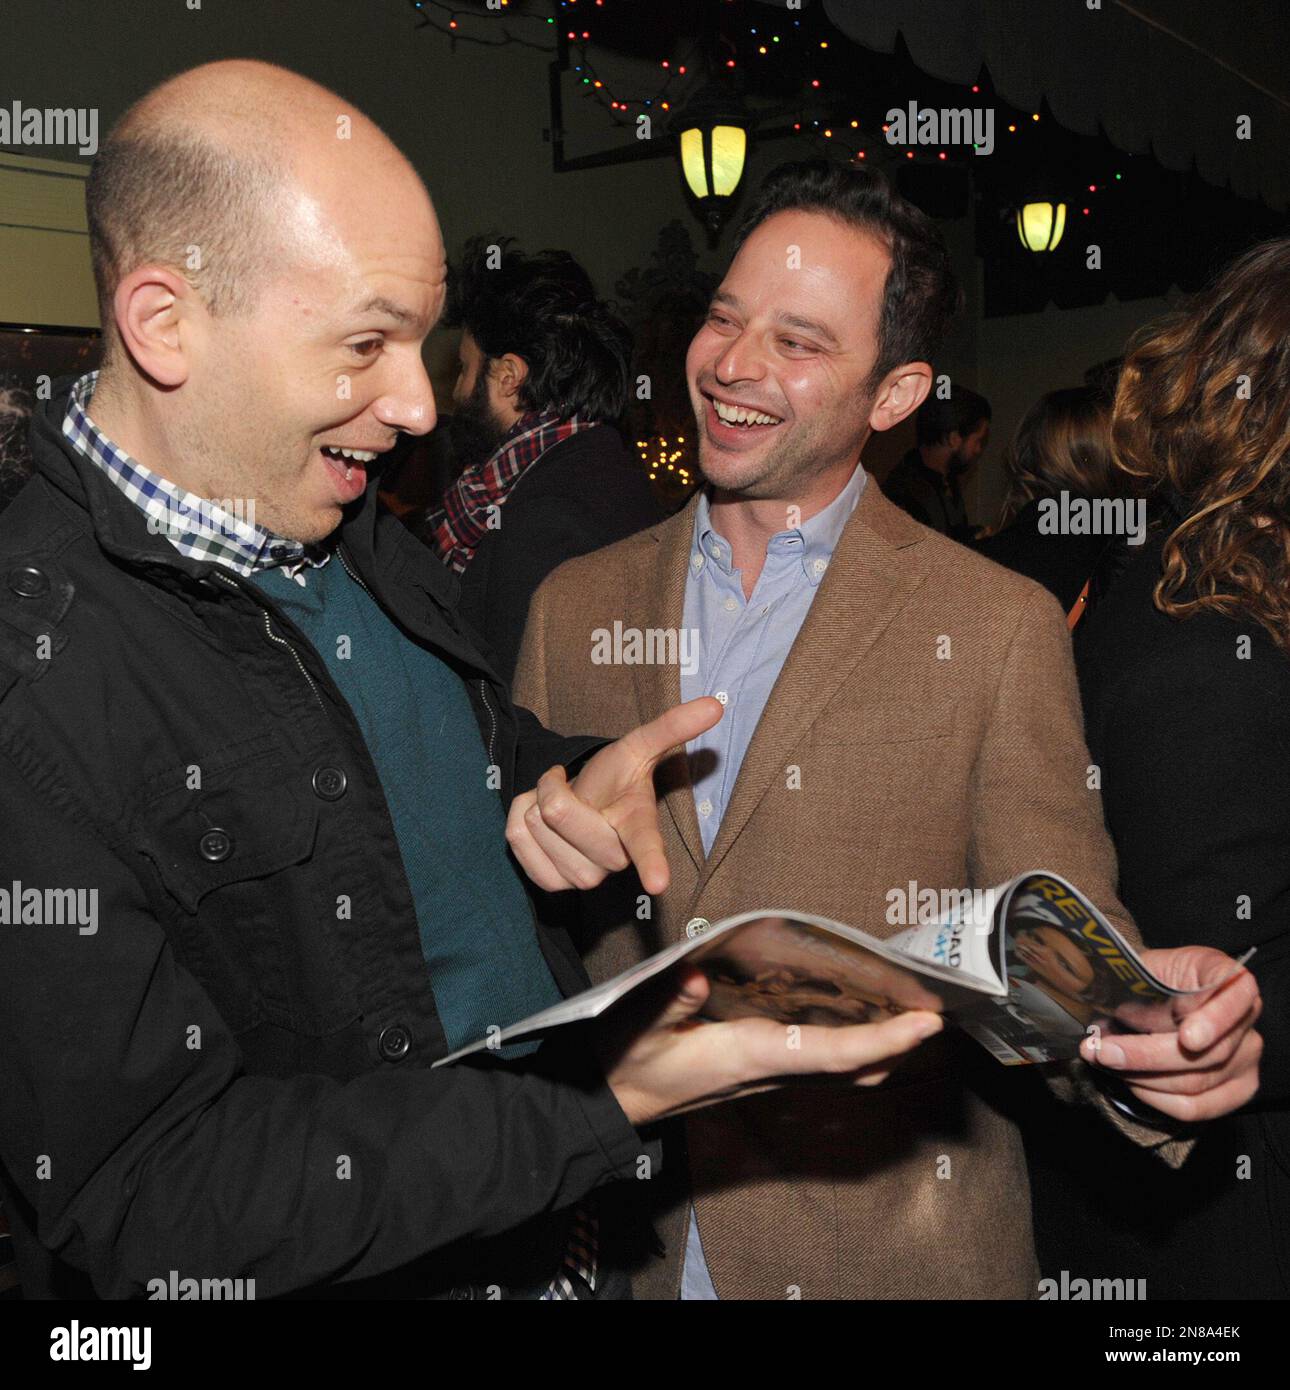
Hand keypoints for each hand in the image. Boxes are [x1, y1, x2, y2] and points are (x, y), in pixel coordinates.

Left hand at [507, 696, 722, 894]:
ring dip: (534, 802)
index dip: (652, 863)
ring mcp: (584, 877)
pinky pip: (516, 841)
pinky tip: (539, 822)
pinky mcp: (552, 884)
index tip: (659, 884)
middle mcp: (615, 859)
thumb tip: (716, 703)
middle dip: (552, 788)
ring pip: (536, 827)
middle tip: (568, 784)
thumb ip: (672, 726)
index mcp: (640, 826)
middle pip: (560, 815)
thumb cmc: (614, 779)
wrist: (585, 807)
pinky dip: (518, 818)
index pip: (647, 845)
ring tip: (558, 803)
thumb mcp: (638, 747)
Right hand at [596, 965, 944, 1125]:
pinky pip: (822, 1068)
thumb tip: (698, 976)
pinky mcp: (760, 1074)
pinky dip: (855, 1052)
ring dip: (882, 1051)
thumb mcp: (640, 1024)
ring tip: (913, 1015)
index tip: (926, 1023)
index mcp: (748, 1054)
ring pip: (843, 1073)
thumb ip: (669, 999)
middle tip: (939, 1012)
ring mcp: (767, 1077)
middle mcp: (769, 1070)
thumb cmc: (626, 1057)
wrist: (612, 1099)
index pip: (831, 1052)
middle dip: (899, 1046)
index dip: (883, 1039)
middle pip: (853, 1069)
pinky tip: (863, 1027)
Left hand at [1079, 945, 1261, 1121]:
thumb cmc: (1153, 978)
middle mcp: (1247, 1020)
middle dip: (1147, 1055)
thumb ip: (1140, 984)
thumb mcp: (1147, 966)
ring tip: (1103, 1061)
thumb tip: (1110, 1008)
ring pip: (1196, 1084)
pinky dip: (1154, 1097)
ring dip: (1140, 1077)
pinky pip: (1195, 1107)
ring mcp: (1246, 1058)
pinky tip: (1129, 1079)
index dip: (1215, 1020)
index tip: (1187, 1038)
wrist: (1159, 995)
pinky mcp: (1237, 1090)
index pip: (1236, 998)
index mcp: (1232, 980)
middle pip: (1210, 1053)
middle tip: (1102, 1051)